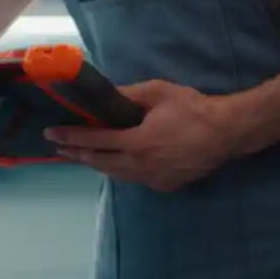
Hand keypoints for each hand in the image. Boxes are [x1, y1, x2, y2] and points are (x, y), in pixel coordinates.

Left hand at [45, 80, 241, 191]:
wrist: (228, 133)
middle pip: (99, 163)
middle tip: (60, 149)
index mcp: (136, 143)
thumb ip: (127, 95)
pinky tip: (116, 164)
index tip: (51, 134)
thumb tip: (104, 95)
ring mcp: (153, 179)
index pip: (94, 141)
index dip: (70, 137)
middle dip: (77, 155)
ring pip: (116, 174)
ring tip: (82, 157)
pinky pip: (134, 179)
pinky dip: (120, 171)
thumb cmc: (193, 109)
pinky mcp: (165, 185)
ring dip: (97, 165)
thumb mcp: (158, 93)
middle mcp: (140, 166)